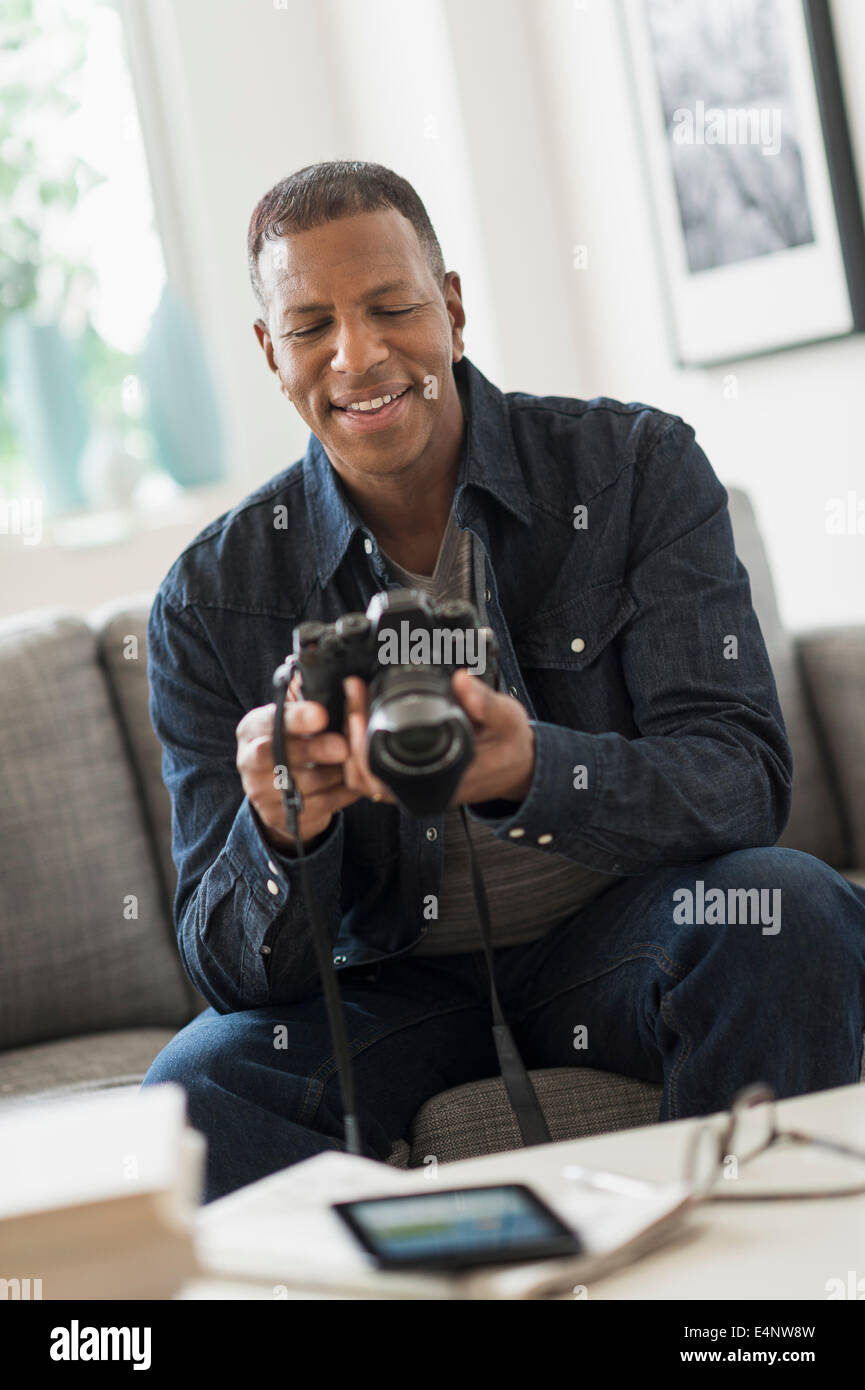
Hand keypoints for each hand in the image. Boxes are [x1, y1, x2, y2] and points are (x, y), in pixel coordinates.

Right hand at [235, 675, 392, 851]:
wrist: (275, 794)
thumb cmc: (289, 744)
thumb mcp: (288, 719)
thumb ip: (303, 697)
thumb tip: (322, 671)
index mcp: (252, 729)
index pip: (269, 720)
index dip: (296, 718)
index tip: (321, 714)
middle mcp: (250, 761)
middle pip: (279, 755)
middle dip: (314, 749)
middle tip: (341, 745)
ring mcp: (262, 793)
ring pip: (304, 784)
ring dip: (335, 773)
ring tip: (352, 762)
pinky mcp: (281, 817)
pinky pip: (320, 806)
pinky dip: (343, 793)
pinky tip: (355, 782)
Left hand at [339, 670, 535, 809]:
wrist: (518, 767)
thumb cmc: (512, 746)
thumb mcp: (507, 719)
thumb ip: (485, 702)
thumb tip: (462, 680)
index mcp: (442, 782)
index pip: (385, 773)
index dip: (363, 743)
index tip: (358, 711)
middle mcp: (422, 791)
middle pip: (363, 774)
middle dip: (350, 733)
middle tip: (353, 692)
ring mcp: (414, 789)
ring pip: (363, 775)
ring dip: (353, 740)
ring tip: (356, 700)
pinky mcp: (411, 779)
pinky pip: (374, 771)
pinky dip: (363, 748)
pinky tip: (363, 717)